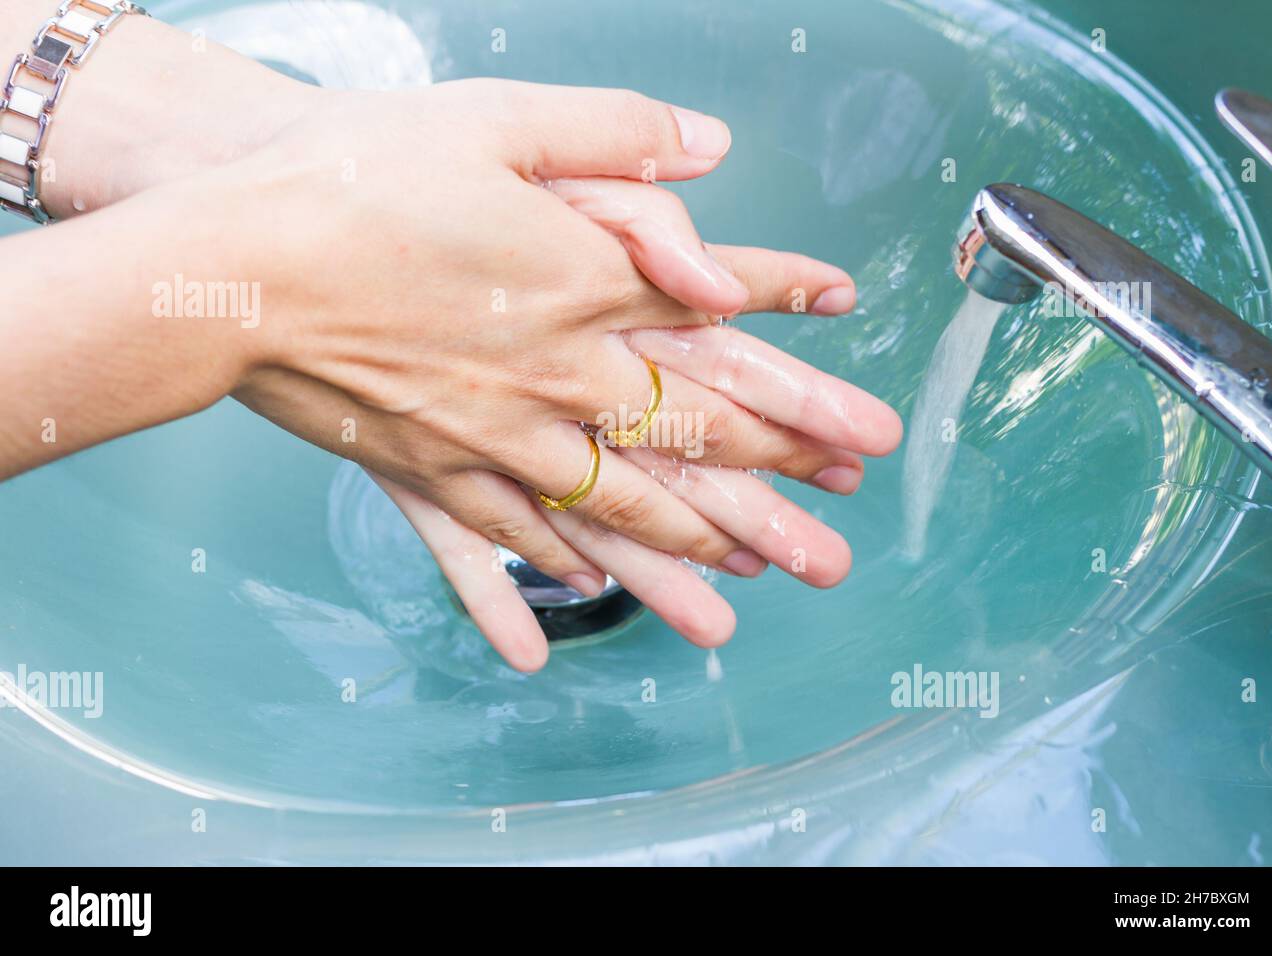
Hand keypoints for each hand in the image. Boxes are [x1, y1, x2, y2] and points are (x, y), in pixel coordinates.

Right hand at [217, 80, 899, 666]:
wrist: (231, 268)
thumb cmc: (352, 180)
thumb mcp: (493, 117)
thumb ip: (613, 132)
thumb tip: (709, 147)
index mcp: (583, 284)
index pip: (719, 316)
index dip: (796, 332)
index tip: (853, 360)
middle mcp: (558, 375)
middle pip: (692, 437)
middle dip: (780, 483)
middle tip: (843, 529)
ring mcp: (496, 437)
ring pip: (619, 507)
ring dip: (693, 550)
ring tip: (754, 588)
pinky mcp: (430, 470)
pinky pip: (505, 538)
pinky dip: (548, 572)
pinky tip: (581, 600)